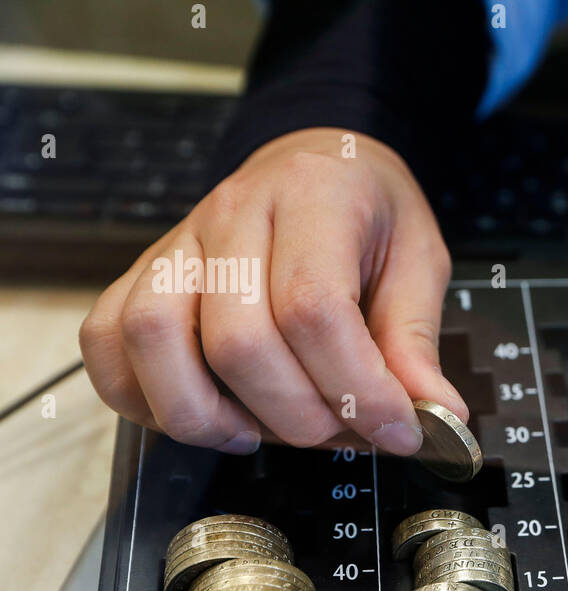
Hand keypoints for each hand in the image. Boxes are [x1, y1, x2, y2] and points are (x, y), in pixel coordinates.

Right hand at [79, 127, 466, 455]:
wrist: (319, 160)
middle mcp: (233, 213)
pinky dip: (144, 399)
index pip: (313, 308)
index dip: (356, 388)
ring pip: (153, 339)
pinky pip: (107, 342)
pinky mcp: (141, 274)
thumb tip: (437, 414)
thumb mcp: (420, 262)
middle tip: (340, 430)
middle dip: (297, 415)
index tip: (397, 429)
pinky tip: (208, 413)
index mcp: (313, 198)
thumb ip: (417, 340)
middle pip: (238, 341)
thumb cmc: (369, 212)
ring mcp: (176, 243)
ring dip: (210, 415)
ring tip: (264, 430)